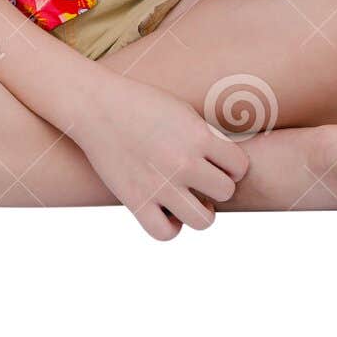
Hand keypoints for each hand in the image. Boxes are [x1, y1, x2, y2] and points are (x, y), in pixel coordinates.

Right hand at [70, 71, 250, 240]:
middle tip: (201, 179)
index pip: (240, 166)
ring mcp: (159, 184)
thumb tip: (229, 166)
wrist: (97, 105)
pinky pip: (165, 233)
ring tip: (190, 199)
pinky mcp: (135, 200)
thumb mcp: (182, 111)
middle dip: (216, 186)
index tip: (218, 162)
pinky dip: (170, 227)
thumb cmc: (141, 103)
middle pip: (225, 192)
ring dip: (200, 211)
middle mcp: (183, 162)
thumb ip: (207, 138)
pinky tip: (166, 210)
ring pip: (203, 221)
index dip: (232, 165)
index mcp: (198, 135)